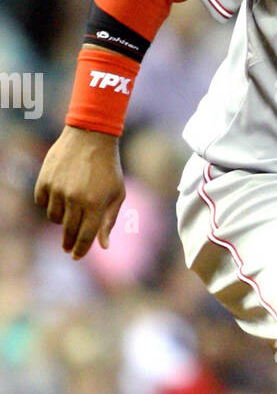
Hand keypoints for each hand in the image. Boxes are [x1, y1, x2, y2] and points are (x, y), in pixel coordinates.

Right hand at [34, 126, 125, 259]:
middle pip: (68, 231)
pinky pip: (41, 202)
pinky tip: (58, 196)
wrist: (91, 136)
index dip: (80, 250)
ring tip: (69, 210)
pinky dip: (48, 202)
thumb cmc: (108, 168)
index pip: (85, 237)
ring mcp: (57, 189)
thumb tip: (103, 246)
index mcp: (95, 205)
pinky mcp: (44, 180)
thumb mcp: (117, 194)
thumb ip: (109, 221)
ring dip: (61, 218)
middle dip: (68, 242)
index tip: (75, 257)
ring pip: (54, 218)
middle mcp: (74, 199)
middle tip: (67, 247)